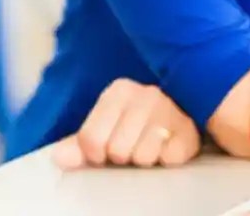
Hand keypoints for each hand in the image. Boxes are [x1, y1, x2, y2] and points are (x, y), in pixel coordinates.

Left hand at [52, 79, 199, 169]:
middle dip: (123, 155)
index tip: (107, 148)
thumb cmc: (138, 122)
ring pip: (142, 157)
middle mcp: (146, 94)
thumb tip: (59, 158)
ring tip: (152, 145)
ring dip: (145, 159)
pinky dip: (166, 159)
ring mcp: (171, 110)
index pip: (91, 139)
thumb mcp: (105, 127)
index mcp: (119, 91)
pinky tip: (168, 146)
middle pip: (117, 150)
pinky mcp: (189, 129)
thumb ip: (79, 144)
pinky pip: (168, 159)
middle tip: (133, 145)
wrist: (184, 111)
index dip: (96, 154)